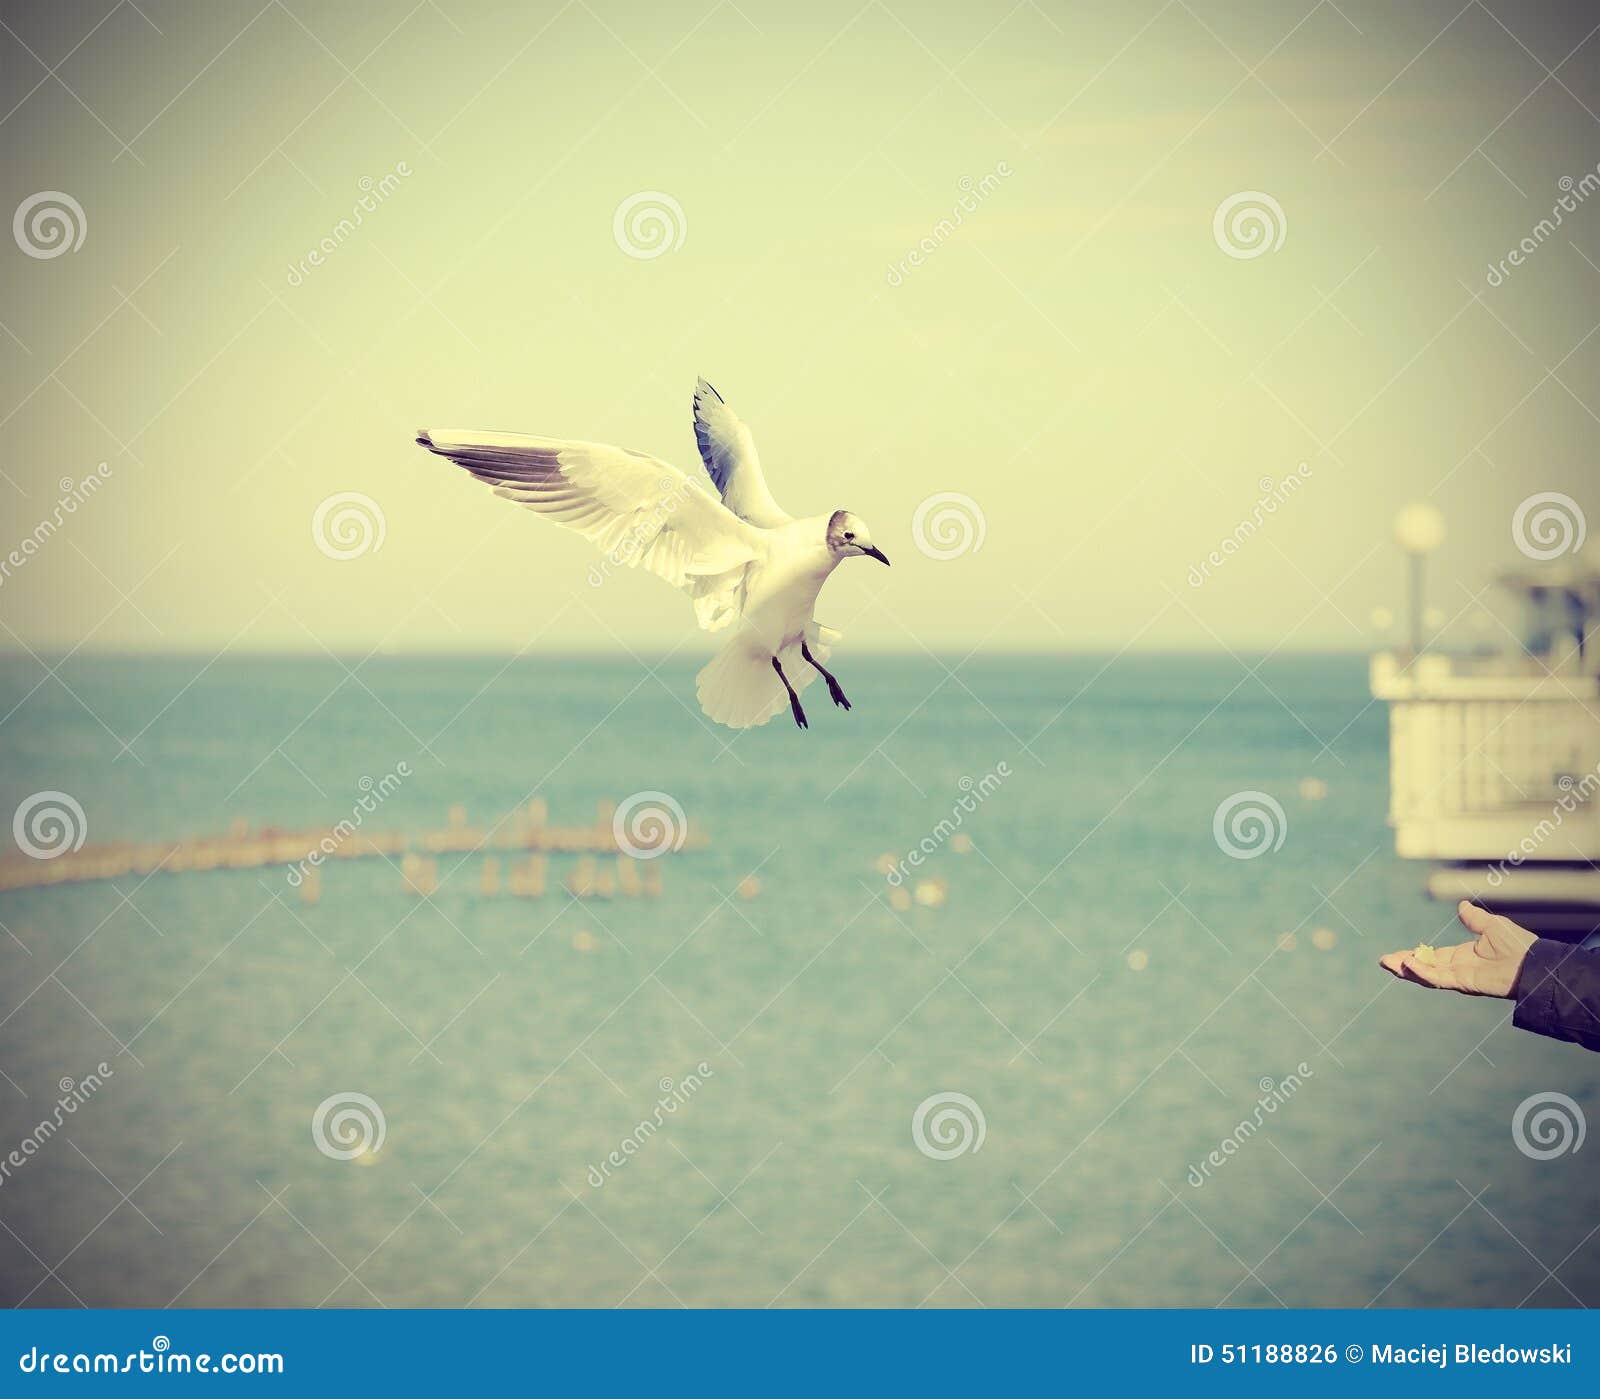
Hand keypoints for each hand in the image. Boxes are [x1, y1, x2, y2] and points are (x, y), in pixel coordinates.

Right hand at [1379, 901, 1538, 997]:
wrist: (1535, 963)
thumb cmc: (1519, 945)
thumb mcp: (1492, 926)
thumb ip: (1474, 918)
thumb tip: (1462, 905)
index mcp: (1463, 956)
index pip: (1433, 957)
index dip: (1416, 955)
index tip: (1399, 954)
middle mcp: (1458, 968)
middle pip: (1425, 967)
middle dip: (1404, 965)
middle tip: (1384, 961)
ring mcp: (1460, 977)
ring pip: (1427, 974)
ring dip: (1407, 969)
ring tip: (1387, 963)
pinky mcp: (1464, 982)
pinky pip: (1438, 978)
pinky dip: (1422, 971)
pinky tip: (1408, 963)